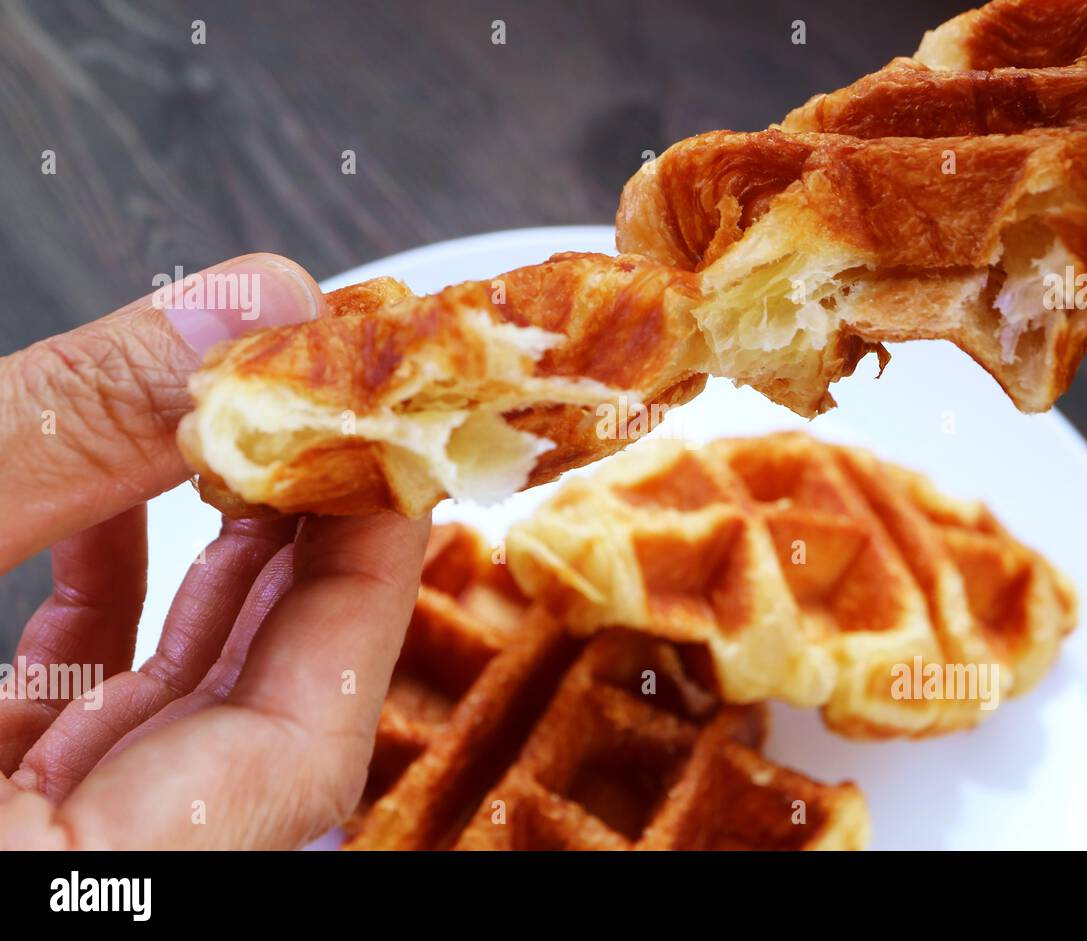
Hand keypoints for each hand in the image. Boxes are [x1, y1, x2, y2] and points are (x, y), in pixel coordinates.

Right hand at [0, 255, 429, 847]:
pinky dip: (112, 583)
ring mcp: (33, 834)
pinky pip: (87, 692)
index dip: (370, 579)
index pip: (303, 737)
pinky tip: (112, 490)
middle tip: (343, 421)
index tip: (403, 450)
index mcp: (87, 876)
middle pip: (261, 714)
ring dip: (224, 555)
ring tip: (253, 439)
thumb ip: (64, 438)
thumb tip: (242, 310)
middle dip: (311, 550)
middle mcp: (87, 874)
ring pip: (179, 700)